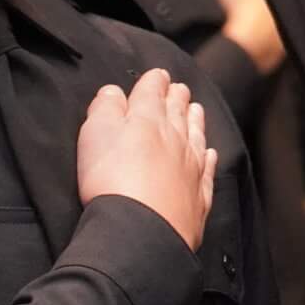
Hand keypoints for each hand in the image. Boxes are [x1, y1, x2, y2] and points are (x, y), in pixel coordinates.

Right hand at [76, 66, 216, 250]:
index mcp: (147, 120)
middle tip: (179, 88)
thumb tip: (114, 91)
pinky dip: (208, 158)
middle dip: (177, 97)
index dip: (153, 81)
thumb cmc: (111, 179)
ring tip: (196, 109)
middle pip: (178, 111)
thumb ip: (105, 108)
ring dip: (195, 120)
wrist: (140, 230)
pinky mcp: (197, 196)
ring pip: (196, 136)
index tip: (158, 74)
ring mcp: (191, 168)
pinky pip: (206, 170)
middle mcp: (175, 138)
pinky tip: (209, 153)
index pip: (152, 92)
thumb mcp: (95, 134)